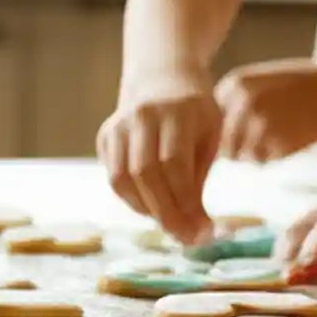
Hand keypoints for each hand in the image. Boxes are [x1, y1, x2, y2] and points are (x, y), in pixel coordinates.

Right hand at [97, 71, 221, 243]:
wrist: (162, 77)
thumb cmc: (196, 115)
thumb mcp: (211, 136)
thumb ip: (199, 177)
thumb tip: (197, 229)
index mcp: (177, 111)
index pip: (175, 164)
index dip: (186, 201)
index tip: (202, 230)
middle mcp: (142, 115)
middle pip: (146, 174)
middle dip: (167, 213)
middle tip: (185, 239)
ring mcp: (119, 124)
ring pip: (124, 179)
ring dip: (148, 210)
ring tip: (172, 223)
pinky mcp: (105, 136)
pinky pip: (115, 178)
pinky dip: (134, 201)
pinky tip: (154, 208)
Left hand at [215, 59, 316, 162]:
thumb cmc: (303, 85)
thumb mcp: (262, 79)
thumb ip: (236, 100)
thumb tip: (213, 132)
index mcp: (235, 82)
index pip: (213, 117)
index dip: (228, 126)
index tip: (247, 125)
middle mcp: (241, 103)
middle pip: (222, 141)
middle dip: (238, 145)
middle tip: (262, 138)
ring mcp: (258, 126)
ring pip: (240, 156)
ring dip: (254, 154)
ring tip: (277, 137)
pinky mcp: (276, 145)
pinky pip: (262, 162)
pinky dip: (271, 158)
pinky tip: (289, 140)